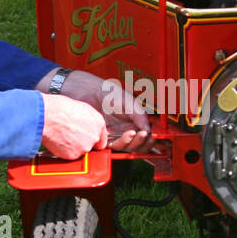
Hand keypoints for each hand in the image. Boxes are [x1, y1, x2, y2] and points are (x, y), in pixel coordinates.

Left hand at [37, 69, 154, 151]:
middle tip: (146, 136)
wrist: (84, 90)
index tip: (153, 134)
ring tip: (135, 133)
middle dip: (144, 141)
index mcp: (131, 118)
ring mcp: (113, 133)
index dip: (150, 136)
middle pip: (138, 142)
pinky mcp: (103, 137)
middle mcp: (123, 127)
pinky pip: (116, 146)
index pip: (144, 132)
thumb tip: (148, 129)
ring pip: (128, 146)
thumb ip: (139, 113)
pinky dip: (124, 143)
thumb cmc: (104, 91)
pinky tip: (128, 135)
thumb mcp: (126, 100)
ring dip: (135, 143)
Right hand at [40, 93, 106, 158]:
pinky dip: (64, 151)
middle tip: (71, 134)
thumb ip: (88, 120)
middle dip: (82, 142)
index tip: (88, 139)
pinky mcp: (73, 155)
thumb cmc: (59, 109)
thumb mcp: (80, 108)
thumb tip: (86, 124)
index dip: (94, 140)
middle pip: (90, 145)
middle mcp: (94, 137)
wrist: (47, 116)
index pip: (102, 139)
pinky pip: (70, 155)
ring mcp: (84, 147)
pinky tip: (59, 140)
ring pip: (80, 151)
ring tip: (63, 135)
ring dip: (73, 146)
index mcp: (98, 123)